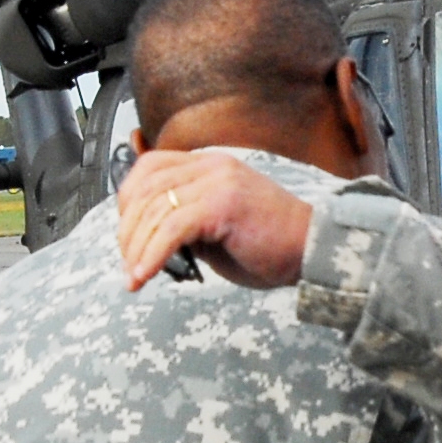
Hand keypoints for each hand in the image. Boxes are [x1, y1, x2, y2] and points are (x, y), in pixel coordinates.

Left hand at [116, 148, 314, 292]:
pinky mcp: (222, 204)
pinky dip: (151, 255)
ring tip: (135, 277)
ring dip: (136, 248)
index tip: (127, 236)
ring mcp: (217, 181)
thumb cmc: (270, 246)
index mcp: (209, 165)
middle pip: (145, 188)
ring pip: (154, 210)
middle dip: (128, 231)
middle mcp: (211, 166)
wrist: (313, 251)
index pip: (149, 167)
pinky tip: (144, 275)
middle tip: (128, 264)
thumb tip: (145, 237)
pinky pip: (171, 229)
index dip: (128, 201)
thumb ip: (184, 222)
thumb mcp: (216, 228)